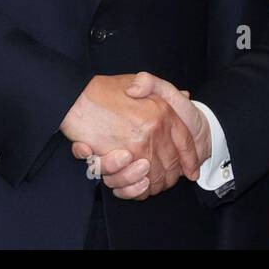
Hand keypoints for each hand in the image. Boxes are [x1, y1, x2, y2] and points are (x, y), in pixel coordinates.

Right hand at [70, 72, 210, 199]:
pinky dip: (136, 190)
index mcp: (162, 111)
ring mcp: (137, 146)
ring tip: (150, 183)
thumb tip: (185, 96)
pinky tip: (137, 186)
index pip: (185, 140)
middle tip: (168, 181)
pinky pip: (136, 185)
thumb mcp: (138, 79)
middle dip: (171, 176)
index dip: (191, 157)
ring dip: (153, 184)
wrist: (76, 97)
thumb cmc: (106, 89)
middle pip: (172, 163)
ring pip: (155, 177)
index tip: (192, 170)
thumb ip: (160, 87)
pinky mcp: (120, 160)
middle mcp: (153, 129)